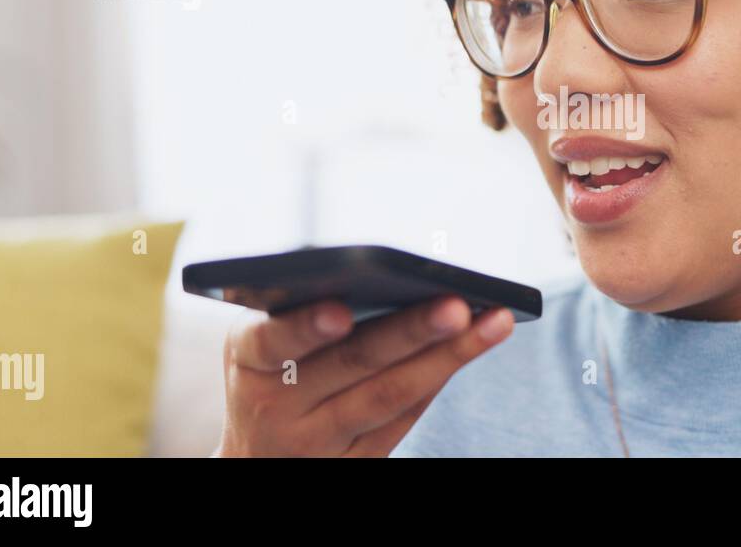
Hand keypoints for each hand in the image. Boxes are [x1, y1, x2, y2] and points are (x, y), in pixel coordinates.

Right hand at [214, 296, 512, 456]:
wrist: (257, 456)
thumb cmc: (268, 374)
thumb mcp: (260, 345)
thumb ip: (301, 314)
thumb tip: (390, 276)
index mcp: (248, 360)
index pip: (273, 341)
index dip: (306, 327)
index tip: (341, 311)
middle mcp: (278, 405)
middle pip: (352, 365)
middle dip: (410, 332)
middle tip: (457, 305)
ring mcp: (318, 441)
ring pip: (390, 396)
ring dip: (447, 357)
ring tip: (491, 323)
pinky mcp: (354, 463)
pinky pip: (404, 419)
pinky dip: (439, 379)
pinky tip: (471, 349)